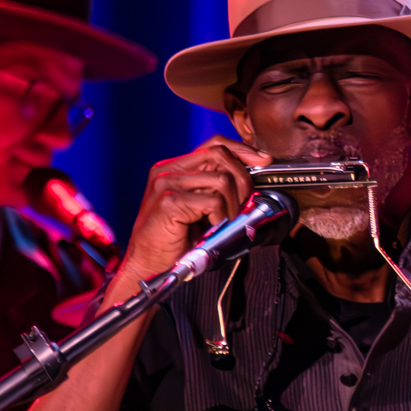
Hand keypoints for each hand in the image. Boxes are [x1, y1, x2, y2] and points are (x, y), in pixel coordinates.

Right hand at [118, 136, 270, 278]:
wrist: (147, 266)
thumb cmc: (174, 241)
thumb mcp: (197, 208)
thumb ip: (213, 189)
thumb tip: (251, 178)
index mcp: (173, 168)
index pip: (214, 145)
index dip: (241, 150)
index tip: (262, 161)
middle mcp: (167, 170)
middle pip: (220, 156)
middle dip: (242, 180)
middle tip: (243, 205)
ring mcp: (166, 183)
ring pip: (222, 180)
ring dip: (232, 205)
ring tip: (223, 222)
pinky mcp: (169, 201)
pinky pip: (213, 201)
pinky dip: (220, 218)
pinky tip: (211, 229)